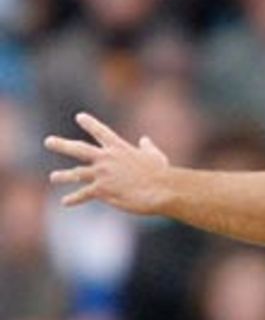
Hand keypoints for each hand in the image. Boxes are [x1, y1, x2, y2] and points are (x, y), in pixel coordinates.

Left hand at [44, 112, 170, 213]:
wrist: (160, 189)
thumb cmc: (161, 173)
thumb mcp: (154, 155)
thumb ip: (147, 147)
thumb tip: (145, 140)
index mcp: (119, 147)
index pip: (100, 131)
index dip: (89, 123)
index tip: (79, 117)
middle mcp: (106, 158)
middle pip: (79, 149)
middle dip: (62, 145)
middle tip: (48, 142)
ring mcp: (102, 174)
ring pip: (77, 173)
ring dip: (64, 175)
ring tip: (54, 177)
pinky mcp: (103, 190)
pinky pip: (84, 194)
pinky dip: (74, 199)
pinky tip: (65, 202)